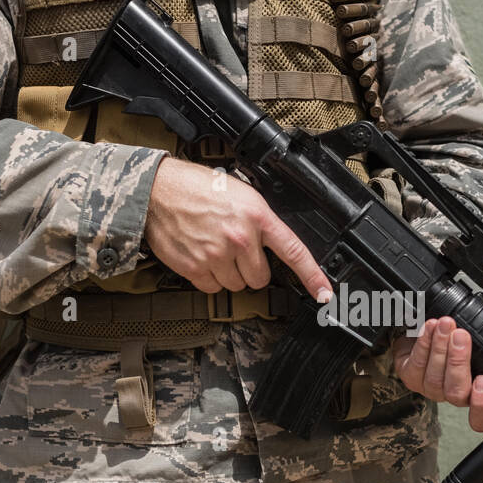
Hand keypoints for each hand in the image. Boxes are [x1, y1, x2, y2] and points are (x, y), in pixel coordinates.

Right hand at [144, 156, 331, 300]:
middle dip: (251, 268)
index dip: (312, 275)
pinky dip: (208, 277)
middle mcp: (240, 238)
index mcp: (257, 216)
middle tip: (235, 249)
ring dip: (228, 273)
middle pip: (260, 278)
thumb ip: (261, 221)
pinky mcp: (195, 268)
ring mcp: (217, 255)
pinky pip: (212, 288)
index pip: (293, 251)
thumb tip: (272, 246)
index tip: (324, 293)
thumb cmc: (197, 189)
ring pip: (236, 285)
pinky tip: (201, 255)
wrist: (158, 190)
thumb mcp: (241, 194)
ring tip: (214, 247)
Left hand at [393, 317, 482, 432]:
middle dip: (458, 362)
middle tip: (461, 336)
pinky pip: (417, 365)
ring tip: (445, 325)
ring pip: (435, 378)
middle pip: (457, 393)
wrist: (420, 332)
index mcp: (474, 393)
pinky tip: (430, 327)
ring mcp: (430, 389)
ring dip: (440, 347)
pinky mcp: (410, 379)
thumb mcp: (474, 342)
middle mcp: (452, 395)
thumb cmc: (453, 339)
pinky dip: (424, 343)